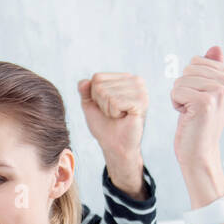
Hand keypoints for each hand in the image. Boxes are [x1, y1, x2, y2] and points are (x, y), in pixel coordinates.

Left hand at [78, 72, 146, 193]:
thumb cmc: (104, 125)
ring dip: (108, 109)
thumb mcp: (90, 105)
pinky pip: (115, 102)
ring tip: (119, 115)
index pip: (97, 78)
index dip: (95, 96)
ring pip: (107, 94)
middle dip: (102, 103)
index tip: (106, 107)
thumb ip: (85, 91)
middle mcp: (135, 80)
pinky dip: (114, 113)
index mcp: (125, 78)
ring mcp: (140, 90)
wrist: (114, 144)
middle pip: (100, 86)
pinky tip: (124, 117)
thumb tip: (83, 82)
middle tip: (113, 113)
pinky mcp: (141, 101)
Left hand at [170, 46, 223, 205]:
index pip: (197, 60)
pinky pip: (176, 90)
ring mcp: (219, 92)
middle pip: (188, 68)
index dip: (191, 80)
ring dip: (180, 97)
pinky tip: (187, 116)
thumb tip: (215, 47)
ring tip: (192, 112)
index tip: (200, 98)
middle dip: (184, 87)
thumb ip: (211, 69)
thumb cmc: (199, 121)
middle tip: (195, 107)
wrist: (199, 151)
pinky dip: (175, 104)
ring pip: (181, 80)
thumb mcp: (207, 91)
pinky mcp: (205, 102)